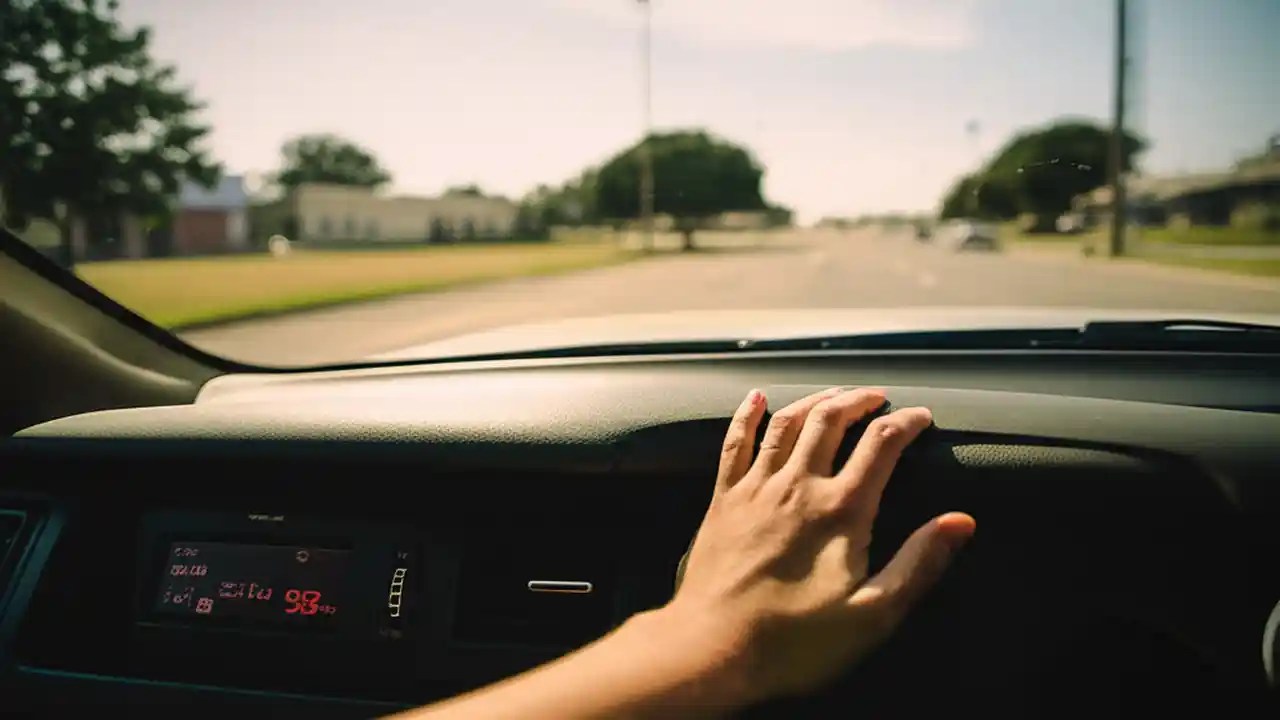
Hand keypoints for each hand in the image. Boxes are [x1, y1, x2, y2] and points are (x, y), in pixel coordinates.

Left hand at [668, 387, 974, 702]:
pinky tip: (756, 398)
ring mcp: (755, 489)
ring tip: (835, 394)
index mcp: (840, 510)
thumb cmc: (794, 642)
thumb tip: (960, 522)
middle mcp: (797, 487)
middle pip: (831, 419)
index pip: (882, 444)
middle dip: (860, 400)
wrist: (712, 649)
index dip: (907, 423)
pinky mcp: (723, 500)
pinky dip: (748, 415)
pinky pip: (736, 442)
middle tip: (878, 397)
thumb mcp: (873, 614)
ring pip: (787, 423)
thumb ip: (919, 563)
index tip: (922, 417)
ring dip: (815, 400)